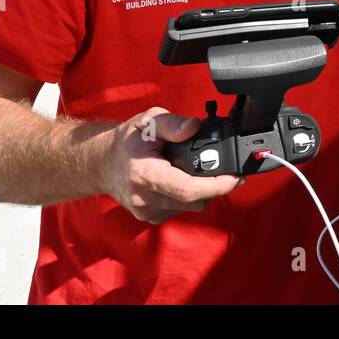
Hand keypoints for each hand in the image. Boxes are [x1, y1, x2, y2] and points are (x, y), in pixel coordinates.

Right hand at [100, 107, 243, 223]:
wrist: (102, 163)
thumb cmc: (127, 141)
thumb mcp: (149, 120)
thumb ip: (173, 123)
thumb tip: (195, 127)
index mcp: (144, 174)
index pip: (187, 189)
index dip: (216, 186)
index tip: (236, 177)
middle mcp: (145, 199)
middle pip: (195, 201)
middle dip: (218, 187)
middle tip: (231, 171)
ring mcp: (147, 212)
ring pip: (191, 208)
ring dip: (205, 192)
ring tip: (205, 171)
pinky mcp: (150, 218)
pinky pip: (181, 210)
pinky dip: (191, 197)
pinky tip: (187, 180)